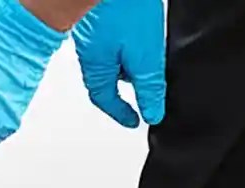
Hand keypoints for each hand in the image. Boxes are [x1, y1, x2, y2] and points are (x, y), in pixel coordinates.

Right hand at [72, 0, 166, 127]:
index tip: (135, 120)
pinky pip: (117, 36)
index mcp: (97, 69)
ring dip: (133, 59)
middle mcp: (91, 52)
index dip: (122, 112)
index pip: (106, 100)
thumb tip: (152, 113)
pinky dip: (132, 41)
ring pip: (115, 55)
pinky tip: (145, 30)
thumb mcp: (144, 56)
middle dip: (130, 85)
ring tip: (153, 54)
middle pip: (110, 78)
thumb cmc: (121, 9)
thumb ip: (149, 86)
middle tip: (149, 88)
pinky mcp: (103, 15)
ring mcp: (95, 32)